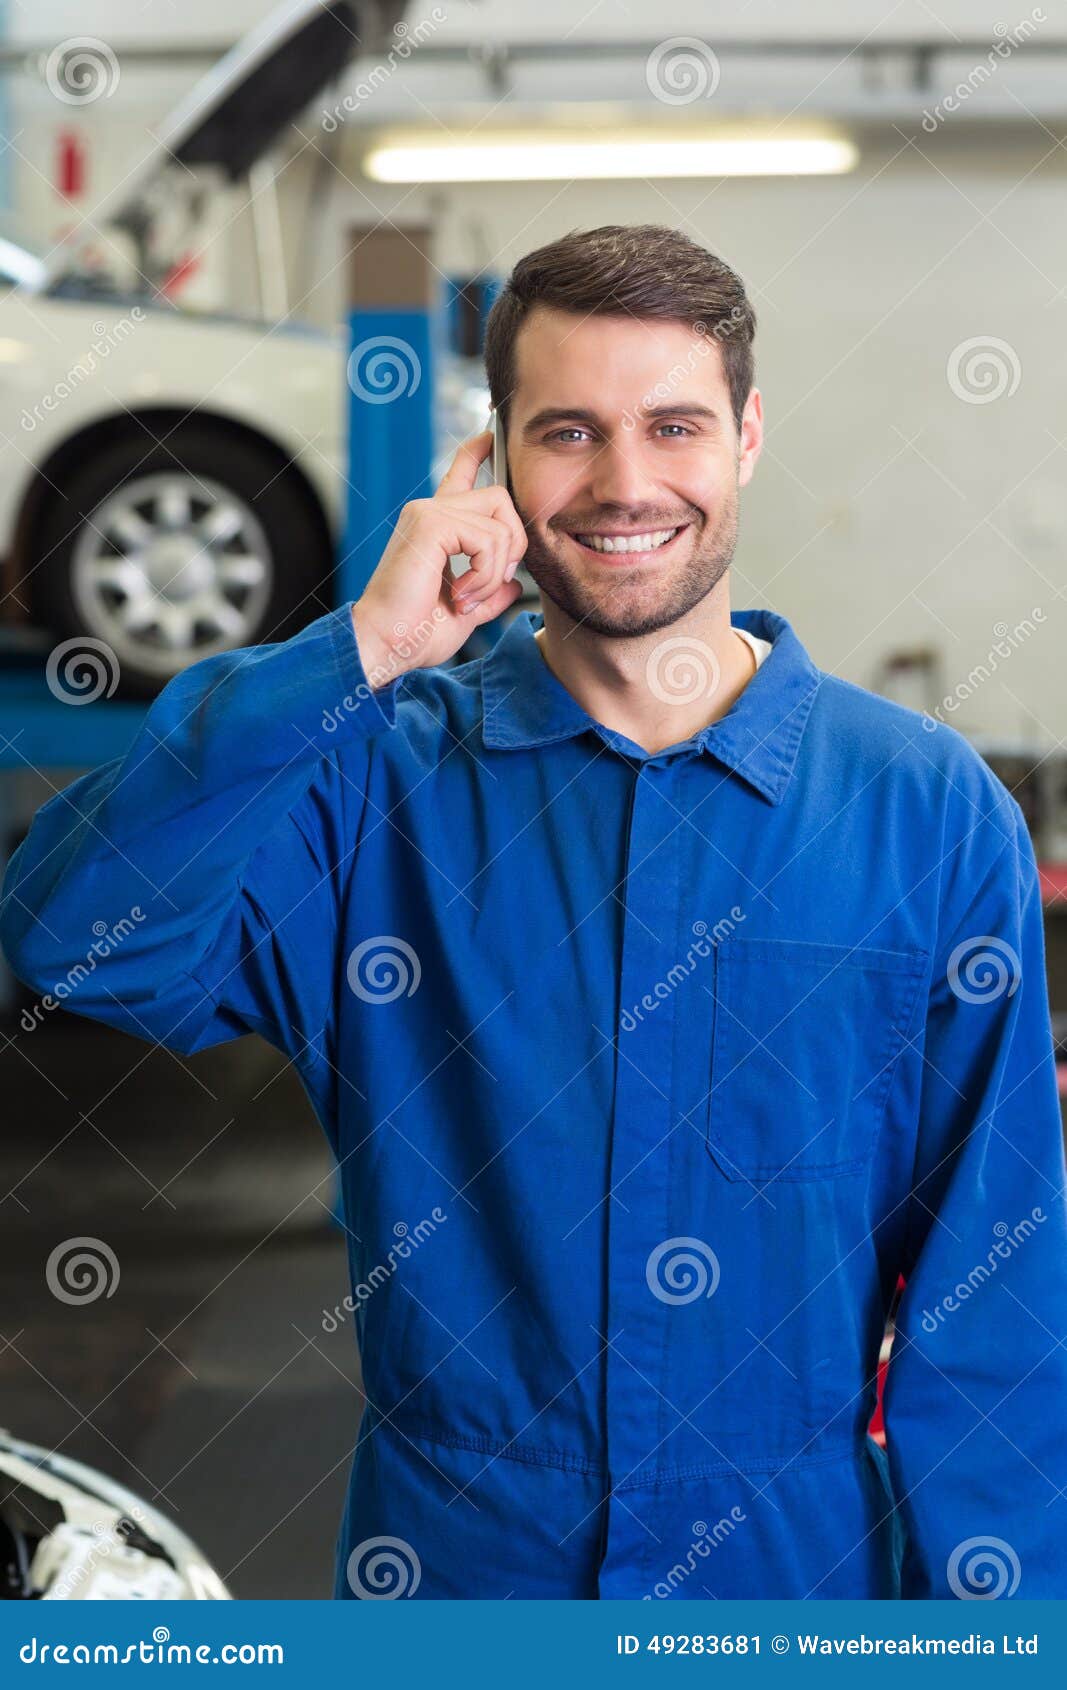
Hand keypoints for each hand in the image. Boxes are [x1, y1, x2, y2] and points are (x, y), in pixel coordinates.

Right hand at [351, 429, 526, 686]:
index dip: (477, 454)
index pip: (459, 477)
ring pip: (500, 523)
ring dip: (495, 571)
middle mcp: (430, 512)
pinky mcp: (430, 524)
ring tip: (467, 598)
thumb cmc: (414, 634)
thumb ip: (490, 594)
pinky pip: (487, 539)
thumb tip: (512, 585)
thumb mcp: (465, 613)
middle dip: (513, 544)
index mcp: (435, 528)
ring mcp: (428, 513)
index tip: (490, 436)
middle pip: (501, 498)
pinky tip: (461, 595)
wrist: (385, 645)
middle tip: (492, 583)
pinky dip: (485, 574)